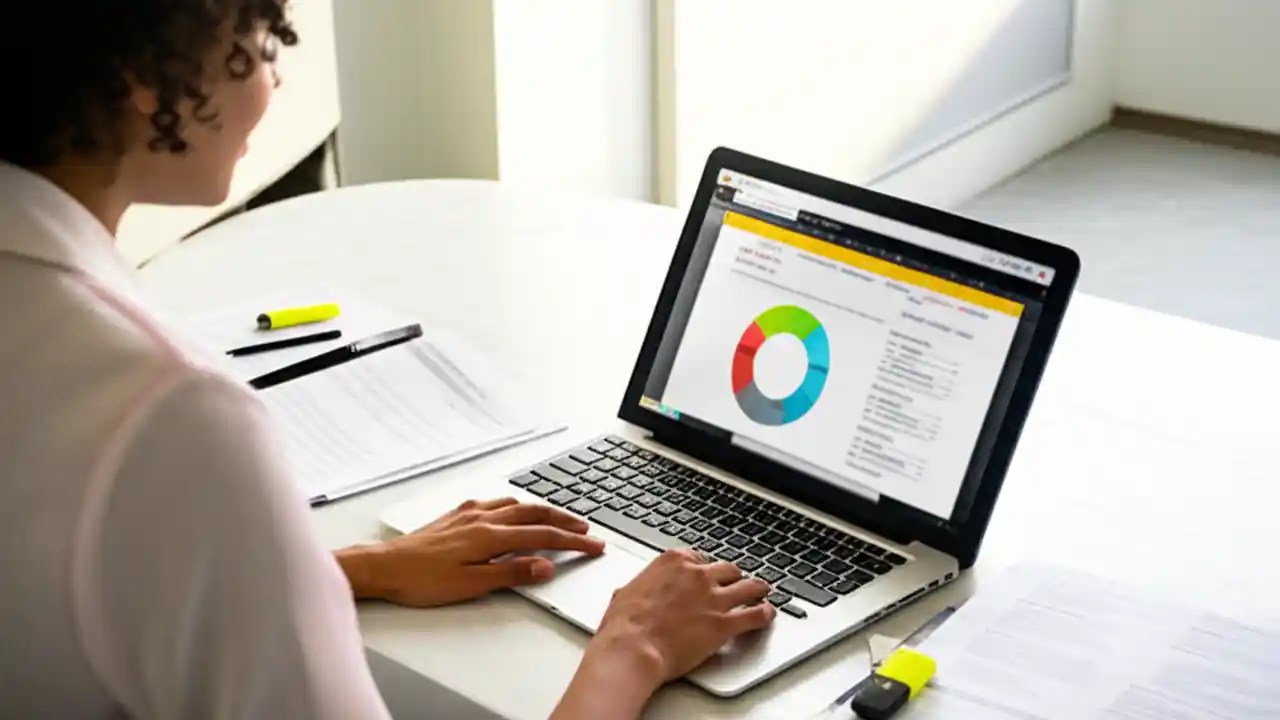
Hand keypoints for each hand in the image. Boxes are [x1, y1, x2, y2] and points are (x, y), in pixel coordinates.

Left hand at [336, 497, 604, 606]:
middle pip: (535, 513)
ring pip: (516, 504)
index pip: (543, 535)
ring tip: (557, 517)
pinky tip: (511, 511)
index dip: (572, 541)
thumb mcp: (471, 585)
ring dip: (541, 510)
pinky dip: (514, 506)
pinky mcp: (454, 515)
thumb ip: (511, 573)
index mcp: (490, 535)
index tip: (594, 545)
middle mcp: (482, 518)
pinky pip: (495, 503)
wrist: (382, 566)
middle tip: (586, 529)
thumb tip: (545, 565)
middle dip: (564, 520)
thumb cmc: (421, 580)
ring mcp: (467, 513)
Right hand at [552, 549, 775, 718]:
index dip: (708, 569)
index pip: (702, 558)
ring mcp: (714, 597)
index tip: (710, 576)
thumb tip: (636, 592)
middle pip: (728, 569)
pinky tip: (768, 614)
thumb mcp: (627, 592)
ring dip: (757, 590)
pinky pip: (756, 614)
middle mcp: (698, 574)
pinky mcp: (725, 623)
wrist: (631, 649)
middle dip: (733, 578)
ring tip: (762, 592)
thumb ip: (642, 586)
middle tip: (736, 585)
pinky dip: (766, 614)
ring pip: (749, 586)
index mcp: (674, 561)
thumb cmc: (624, 626)